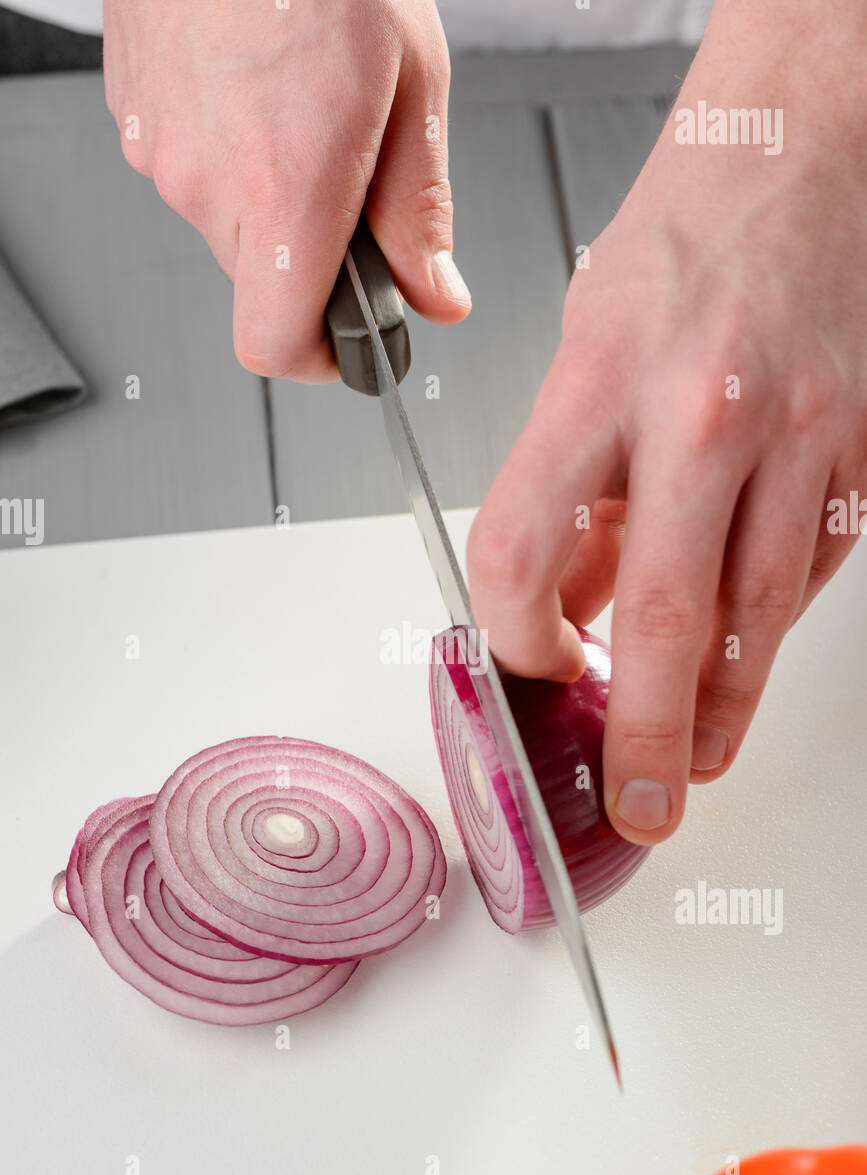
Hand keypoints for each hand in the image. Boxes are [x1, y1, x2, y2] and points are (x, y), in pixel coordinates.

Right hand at [103, 0, 470, 380]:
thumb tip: (434, 296)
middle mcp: (209, 184)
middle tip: (354, 181)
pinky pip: (193, 174)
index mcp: (287, 190)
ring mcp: (161, 153)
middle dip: (315, 258)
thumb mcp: (414, 89)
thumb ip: (421, 213)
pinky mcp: (136, 119)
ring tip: (305, 110)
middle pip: (264, 286)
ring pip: (229, 228)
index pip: (276, 345)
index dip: (321, 360)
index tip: (356, 344)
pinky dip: (233, 157)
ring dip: (274, 200)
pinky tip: (260, 90)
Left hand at [468, 0, 866, 844]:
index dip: (513, 630)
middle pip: (657, 613)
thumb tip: (571, 607)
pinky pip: (812, 572)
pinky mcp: (862, 456)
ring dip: (719, 710)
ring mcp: (795, 438)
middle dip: (639, 732)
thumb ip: (572, 491)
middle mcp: (699, 414)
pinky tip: (742, 650)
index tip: (527, 662)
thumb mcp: (582, 355)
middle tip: (633, 804)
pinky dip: (769, 626)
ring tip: (690, 763)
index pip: (524, 546)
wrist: (803, 168)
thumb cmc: (679, 254)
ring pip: (755, 617)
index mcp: (598, 380)